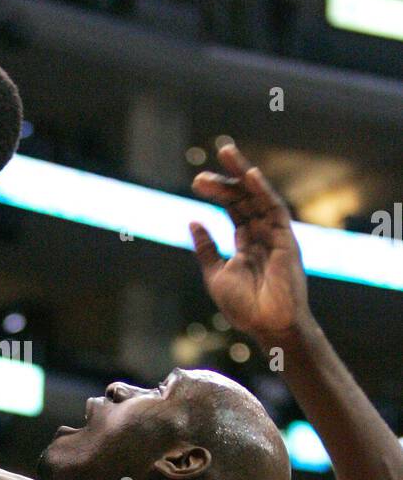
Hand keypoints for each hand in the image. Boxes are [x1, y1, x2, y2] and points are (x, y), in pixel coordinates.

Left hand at [189, 144, 308, 346]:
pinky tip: (249, 175)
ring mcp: (276, 235)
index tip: (197, 181)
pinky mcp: (287, 240)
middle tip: (206, 166)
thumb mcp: (216, 274)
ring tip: (226, 153)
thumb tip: (193, 220)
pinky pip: (275, 210)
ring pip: (259, 197)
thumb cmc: (245, 307)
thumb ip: (206, 248)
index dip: (217, 192)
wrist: (268, 325)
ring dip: (243, 175)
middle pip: (245, 199)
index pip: (233, 209)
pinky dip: (263, 191)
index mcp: (247, 243)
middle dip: (226, 180)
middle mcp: (262, 234)